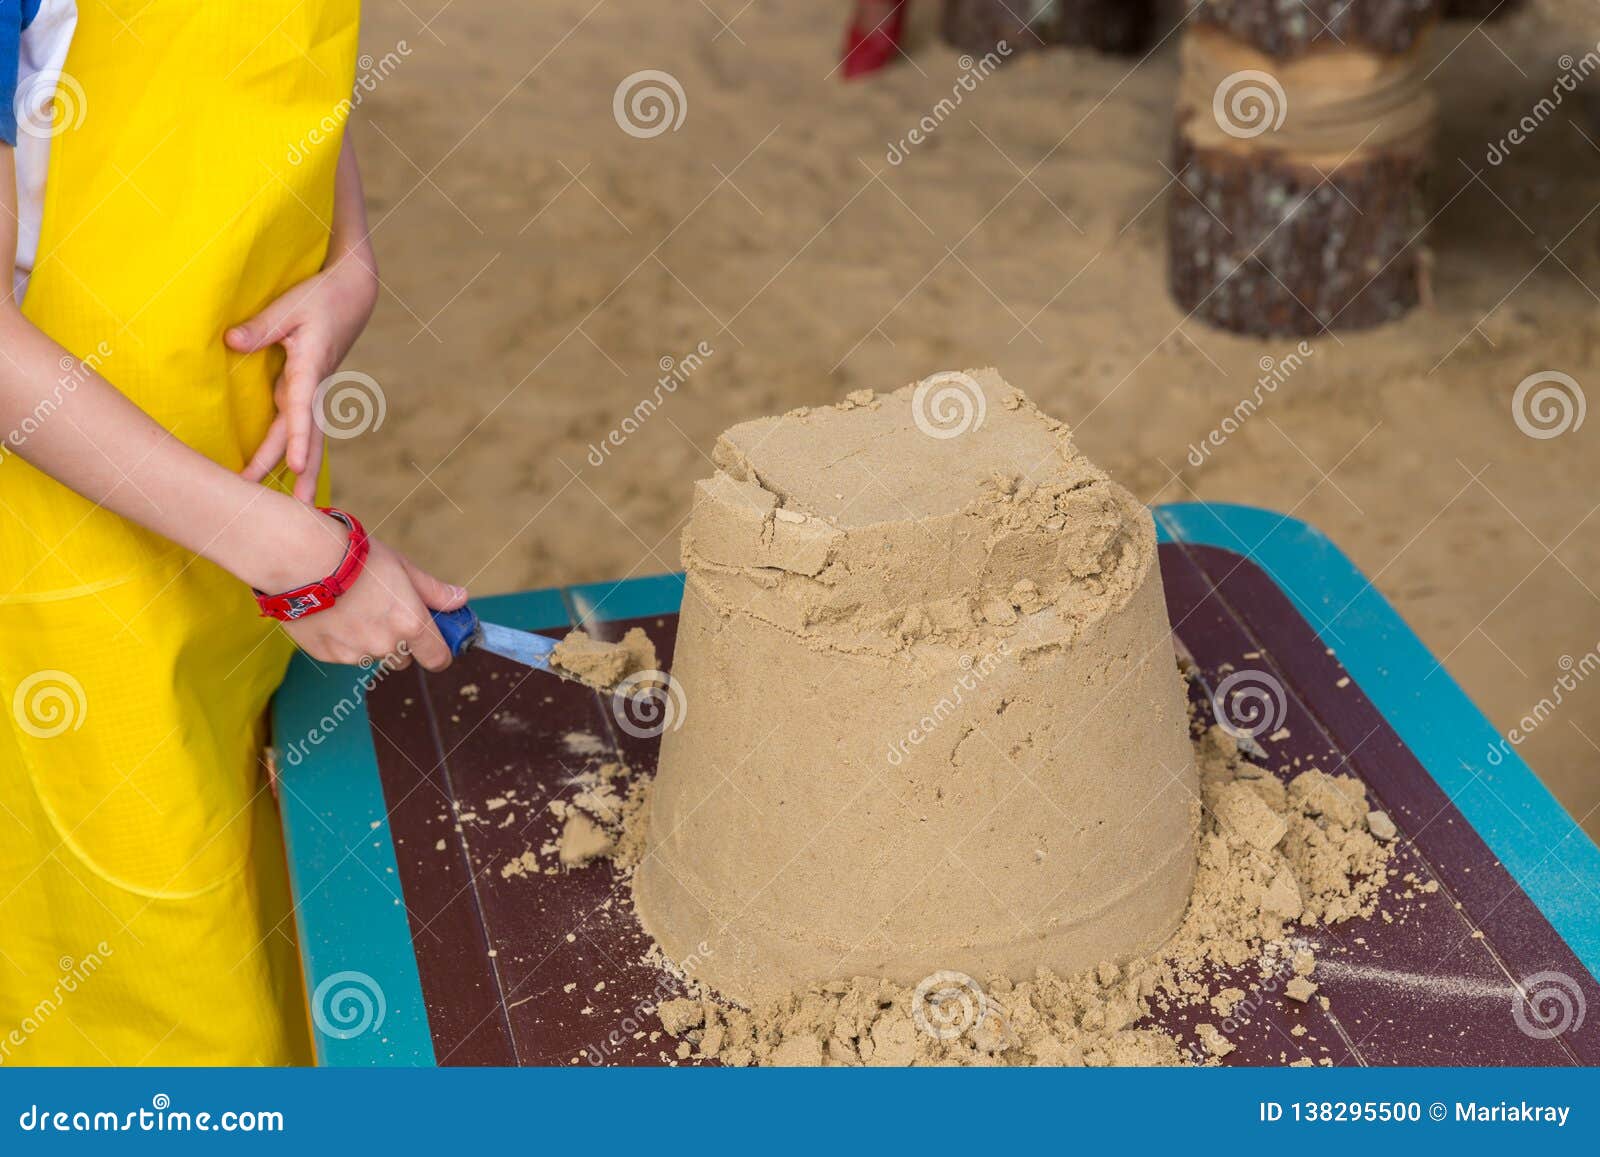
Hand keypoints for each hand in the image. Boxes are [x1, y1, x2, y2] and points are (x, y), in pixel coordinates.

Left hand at [225, 246, 378, 502]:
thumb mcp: (290, 305)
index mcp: (311, 368)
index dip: (299, 439)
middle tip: (296, 512)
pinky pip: (299, 426)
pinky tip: (286, 473)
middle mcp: (314, 386)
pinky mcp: (304, 387)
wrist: (353, 293)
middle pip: (306, 437)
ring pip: (305, 437)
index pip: (302, 409)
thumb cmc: (321, 296)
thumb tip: (230, 342)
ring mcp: (310, 389)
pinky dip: (294, 451)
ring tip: (297, 508)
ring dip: (300, 471)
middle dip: (301, 474)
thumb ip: (260, 326)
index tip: (298, 466)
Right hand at [265, 508, 467, 672]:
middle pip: (403, 658)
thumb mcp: (403, 568)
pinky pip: (344, 654)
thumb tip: (460, 600)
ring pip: (372, 656)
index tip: (434, 641)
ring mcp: (355, 654)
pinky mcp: (328, 655)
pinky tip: (333, 612)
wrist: (303, 559)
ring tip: (353, 607)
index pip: (438, 659)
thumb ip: (434, 591)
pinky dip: (343, 640)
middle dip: (400, 641)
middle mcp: (386, 645)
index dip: (438, 651)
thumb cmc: (356, 557)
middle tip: (384, 611)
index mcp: (411, 624)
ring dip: (370, 641)